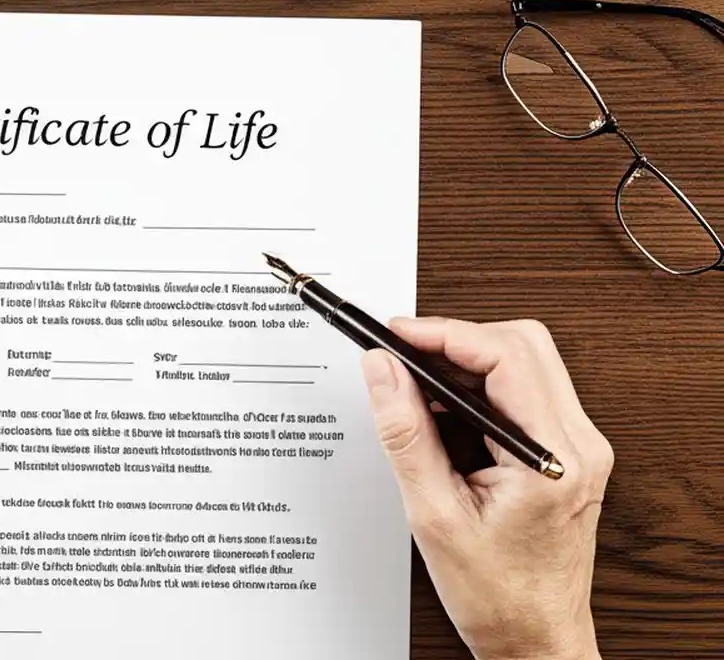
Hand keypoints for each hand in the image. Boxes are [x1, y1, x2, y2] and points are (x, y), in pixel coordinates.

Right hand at [360, 317, 611, 659]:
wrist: (534, 636)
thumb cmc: (496, 594)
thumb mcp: (433, 512)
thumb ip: (405, 433)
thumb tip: (382, 372)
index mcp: (552, 459)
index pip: (505, 356)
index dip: (445, 333)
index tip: (398, 333)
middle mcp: (579, 444)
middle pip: (524, 344)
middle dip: (457, 338)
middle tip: (404, 353)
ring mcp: (580, 446)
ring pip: (528, 360)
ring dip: (470, 360)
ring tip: (419, 385)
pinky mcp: (569, 450)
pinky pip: (529, 389)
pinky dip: (484, 384)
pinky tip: (446, 409)